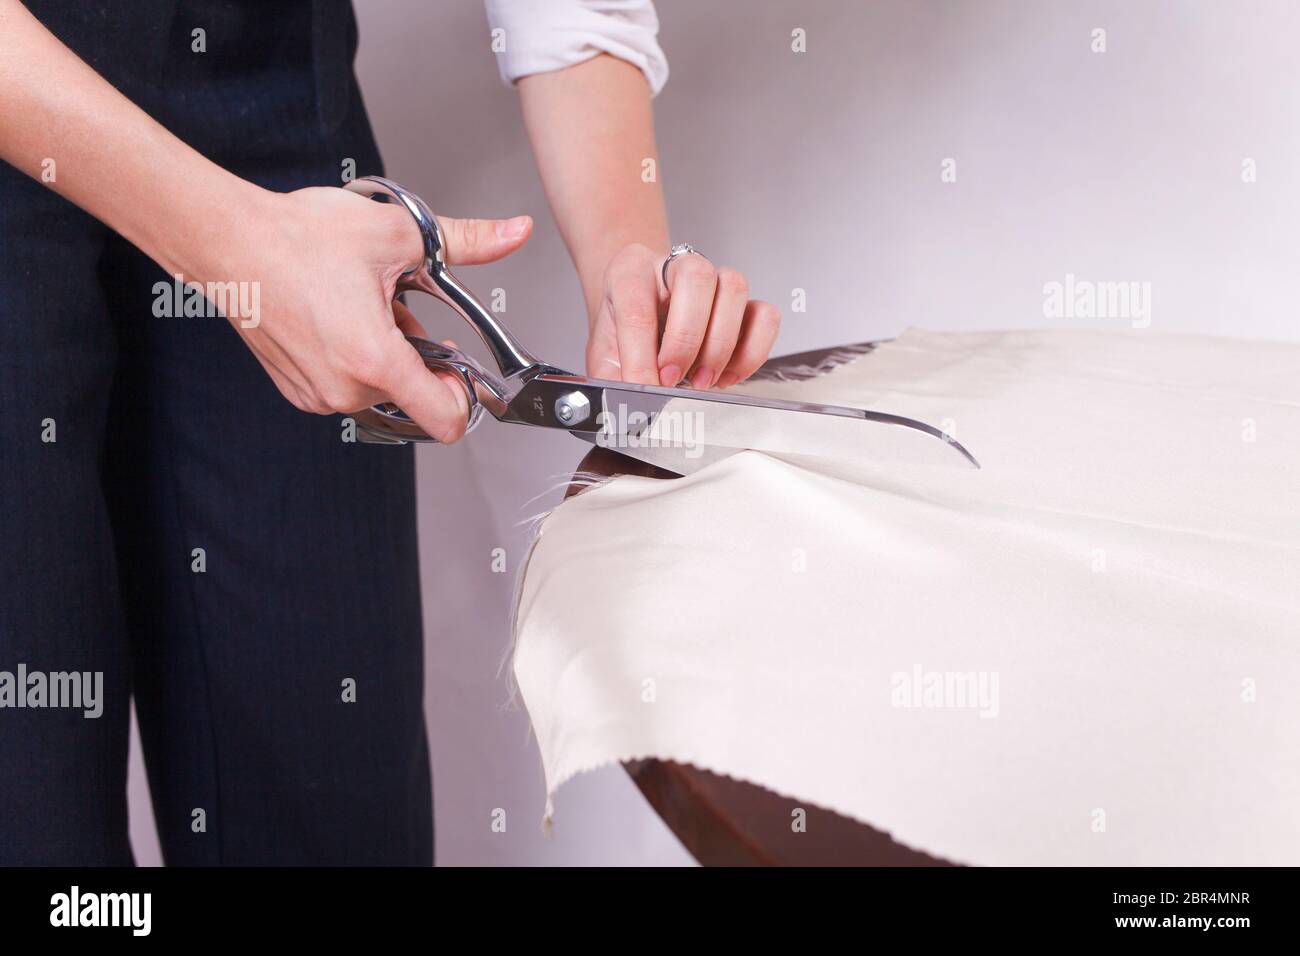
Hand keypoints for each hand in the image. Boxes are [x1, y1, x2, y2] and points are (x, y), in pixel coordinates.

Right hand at [203, 186, 531, 441]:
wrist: (226, 239)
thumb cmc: (296, 237)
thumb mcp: (398, 233)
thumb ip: (466, 241)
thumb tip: (514, 232)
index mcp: (373, 360)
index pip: (446, 421)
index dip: (465, 394)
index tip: (458, 363)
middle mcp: (344, 388)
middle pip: (414, 397)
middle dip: (419, 357)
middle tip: (402, 309)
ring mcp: (317, 394)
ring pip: (381, 391)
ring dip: (388, 357)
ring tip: (367, 306)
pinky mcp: (297, 390)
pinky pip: (348, 387)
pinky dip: (357, 360)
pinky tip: (342, 317)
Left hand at [585, 243, 780, 388]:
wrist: (638, 317)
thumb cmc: (622, 335)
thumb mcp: (604, 357)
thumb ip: (611, 381)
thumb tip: (625, 409)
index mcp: (631, 271)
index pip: (638, 305)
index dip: (641, 354)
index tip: (645, 387)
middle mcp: (675, 266)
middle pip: (696, 276)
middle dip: (686, 338)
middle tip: (673, 379)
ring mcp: (714, 279)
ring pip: (734, 287)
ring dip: (720, 344)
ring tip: (700, 380)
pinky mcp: (743, 303)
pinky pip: (765, 316)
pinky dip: (751, 352)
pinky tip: (727, 375)